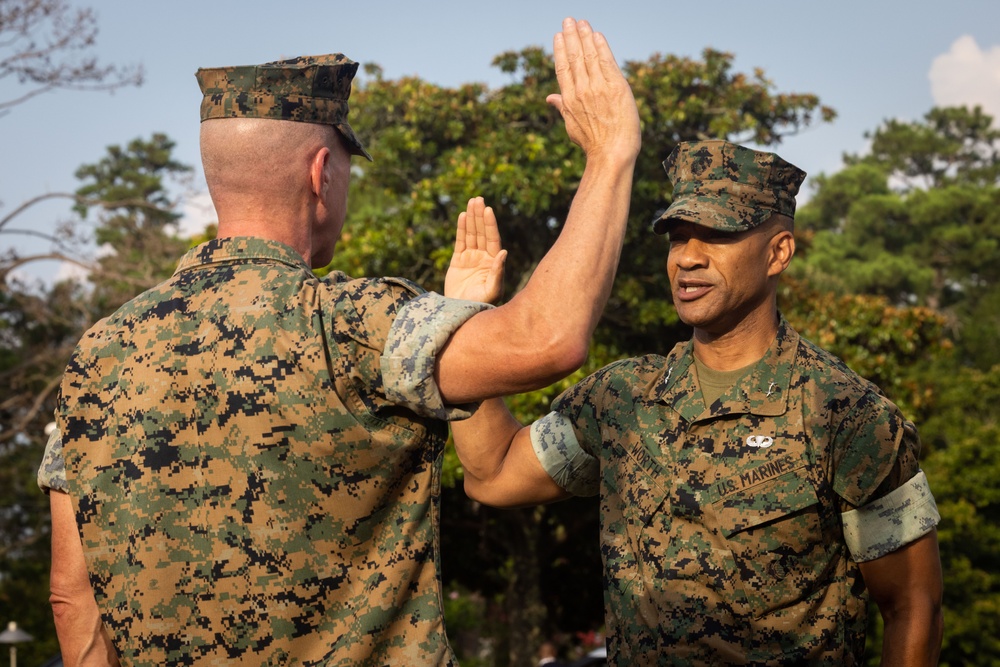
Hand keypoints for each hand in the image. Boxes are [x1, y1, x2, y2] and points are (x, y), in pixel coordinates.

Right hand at [445, 197, 506, 303]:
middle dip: (480, 216)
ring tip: (472, 202)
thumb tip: (504, 252)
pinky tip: (463, 216)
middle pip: (482, 232)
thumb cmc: (480, 304)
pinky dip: (461, 229)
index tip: (488, 210)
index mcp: (493, 262)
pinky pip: (460, 241)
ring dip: (472, 218)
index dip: (490, 224)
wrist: (461, 312)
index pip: (492, 239)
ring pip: (472, 234)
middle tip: (478, 199)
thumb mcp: (492, 290)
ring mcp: (471, 258)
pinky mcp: (458, 261)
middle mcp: (484, 257)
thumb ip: (498, 272)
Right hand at [545, 18, 640, 160]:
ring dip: (585, 36)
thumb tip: (549, 98)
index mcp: (569, 100)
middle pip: (574, 57)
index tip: (558, 36)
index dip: (560, 50)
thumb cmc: (593, 144)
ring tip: (582, 22)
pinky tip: (597, 35)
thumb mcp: (572, 127)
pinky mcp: (616, 87)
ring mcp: (599, 88)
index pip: (562, 68)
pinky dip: (601, 47)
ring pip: (589, 56)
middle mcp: (582, 90)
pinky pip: (607, 62)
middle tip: (568, 20)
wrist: (612, 154)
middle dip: (571, 36)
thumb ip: (562, 107)